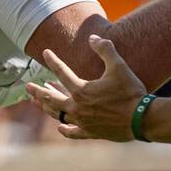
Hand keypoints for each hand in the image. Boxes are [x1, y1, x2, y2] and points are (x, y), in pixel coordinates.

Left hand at [24, 35, 146, 141]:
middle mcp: (77, 107)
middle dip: (39, 91)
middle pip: (51, 98)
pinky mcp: (91, 132)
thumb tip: (93, 38)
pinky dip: (65, 129)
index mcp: (82, 90)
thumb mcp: (120, 67)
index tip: (45, 53)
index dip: (53, 61)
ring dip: (47, 107)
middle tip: (28, 87)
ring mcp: (82, 121)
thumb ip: (105, 50)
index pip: (62, 72)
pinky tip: (61, 127)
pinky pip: (73, 132)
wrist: (142, 119)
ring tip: (39, 103)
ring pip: (58, 114)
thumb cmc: (130, 92)